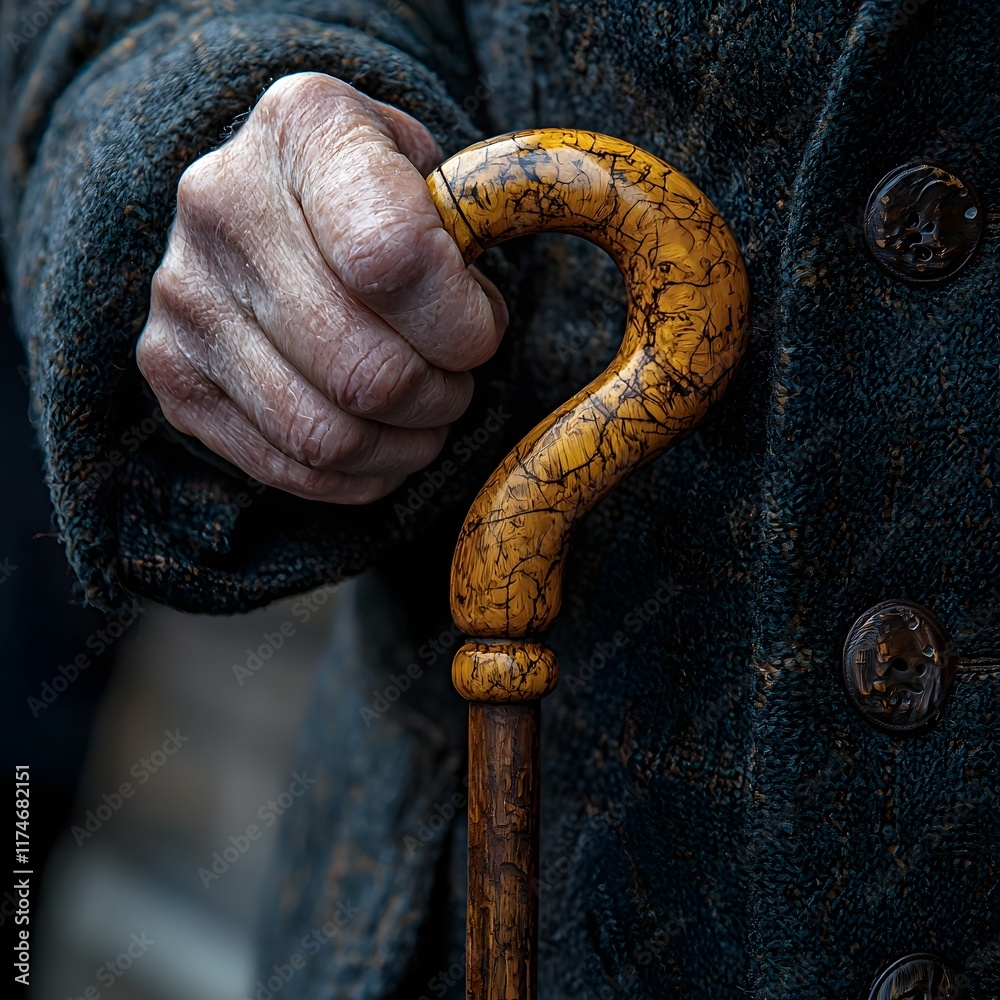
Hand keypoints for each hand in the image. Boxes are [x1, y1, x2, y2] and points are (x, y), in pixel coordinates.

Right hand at [137, 72, 506, 502]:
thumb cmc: (380, 196)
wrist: (275, 202)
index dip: (459, 323)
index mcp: (303, 128)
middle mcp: (222, 203)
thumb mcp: (434, 174)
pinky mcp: (173, 372)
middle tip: (456, 383)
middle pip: (364, 369)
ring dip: (403, 445)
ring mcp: (185, 296)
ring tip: (426, 417)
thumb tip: (478, 327)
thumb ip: (470, 233)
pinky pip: (285, 467)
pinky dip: (356, 477)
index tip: (480, 331)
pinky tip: (384, 448)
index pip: (393, 259)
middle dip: (439, 398)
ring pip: (326, 434)